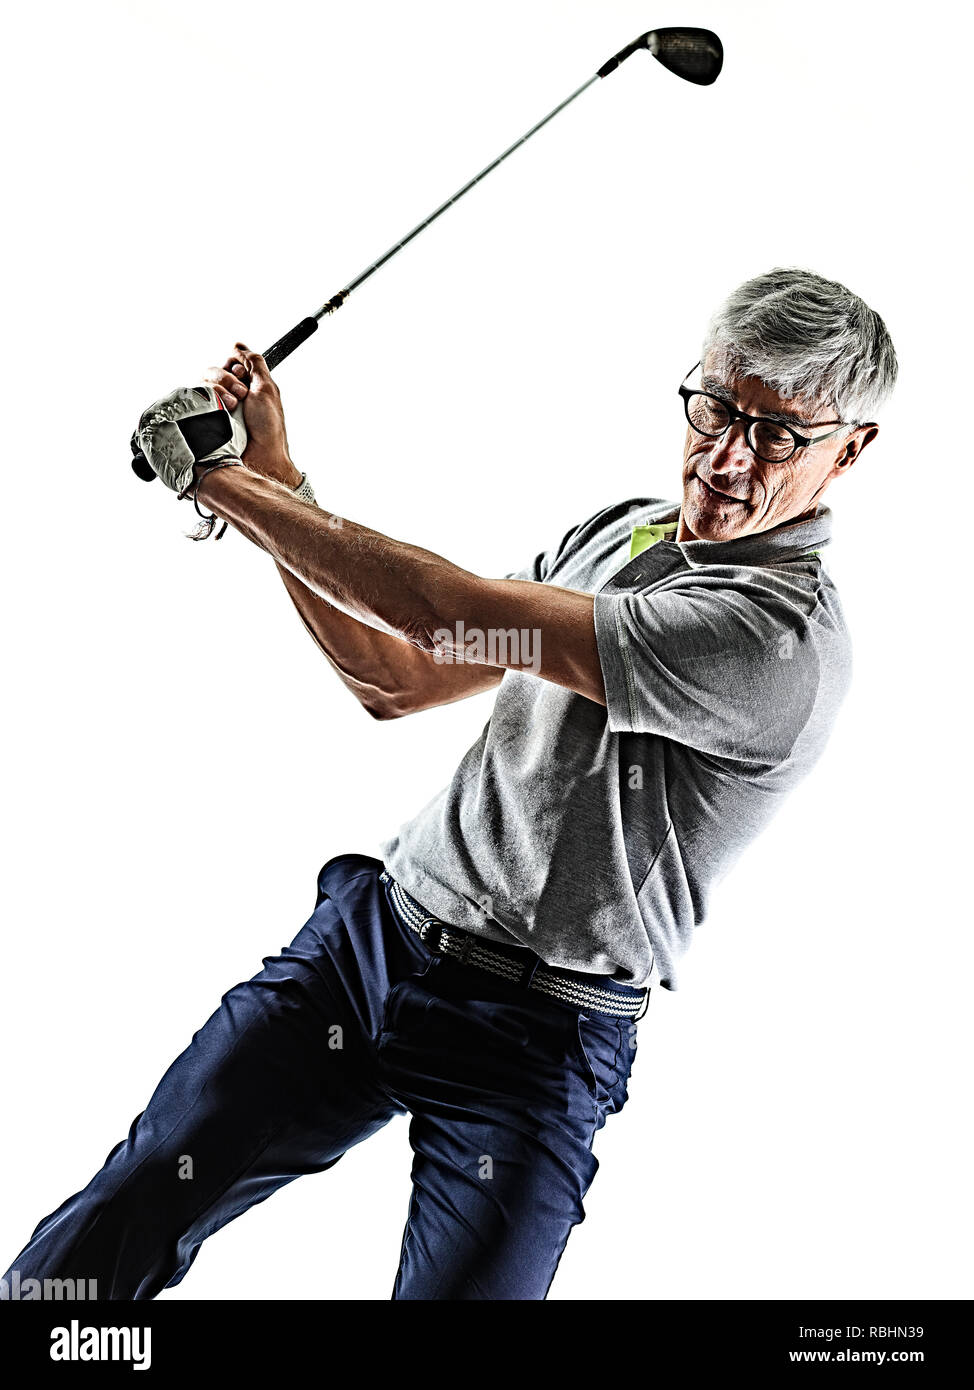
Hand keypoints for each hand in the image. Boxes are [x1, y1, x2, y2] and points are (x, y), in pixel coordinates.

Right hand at [202, 344, 301, 487]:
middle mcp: (229, 395)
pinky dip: (207, 400)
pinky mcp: (206, 419)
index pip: (229, 364)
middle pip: (214, 371)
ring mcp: (216, 408)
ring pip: (203, 384)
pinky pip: (196, 400)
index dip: (234, 366)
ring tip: (233, 406)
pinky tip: (221, 410)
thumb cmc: (268, 428)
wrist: (261, 457)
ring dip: (219, 390)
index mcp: (246, 386)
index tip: (243, 375)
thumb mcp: (267, 388)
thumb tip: (238, 345)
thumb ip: (254, 362)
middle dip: (226, 378)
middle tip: (241, 395)